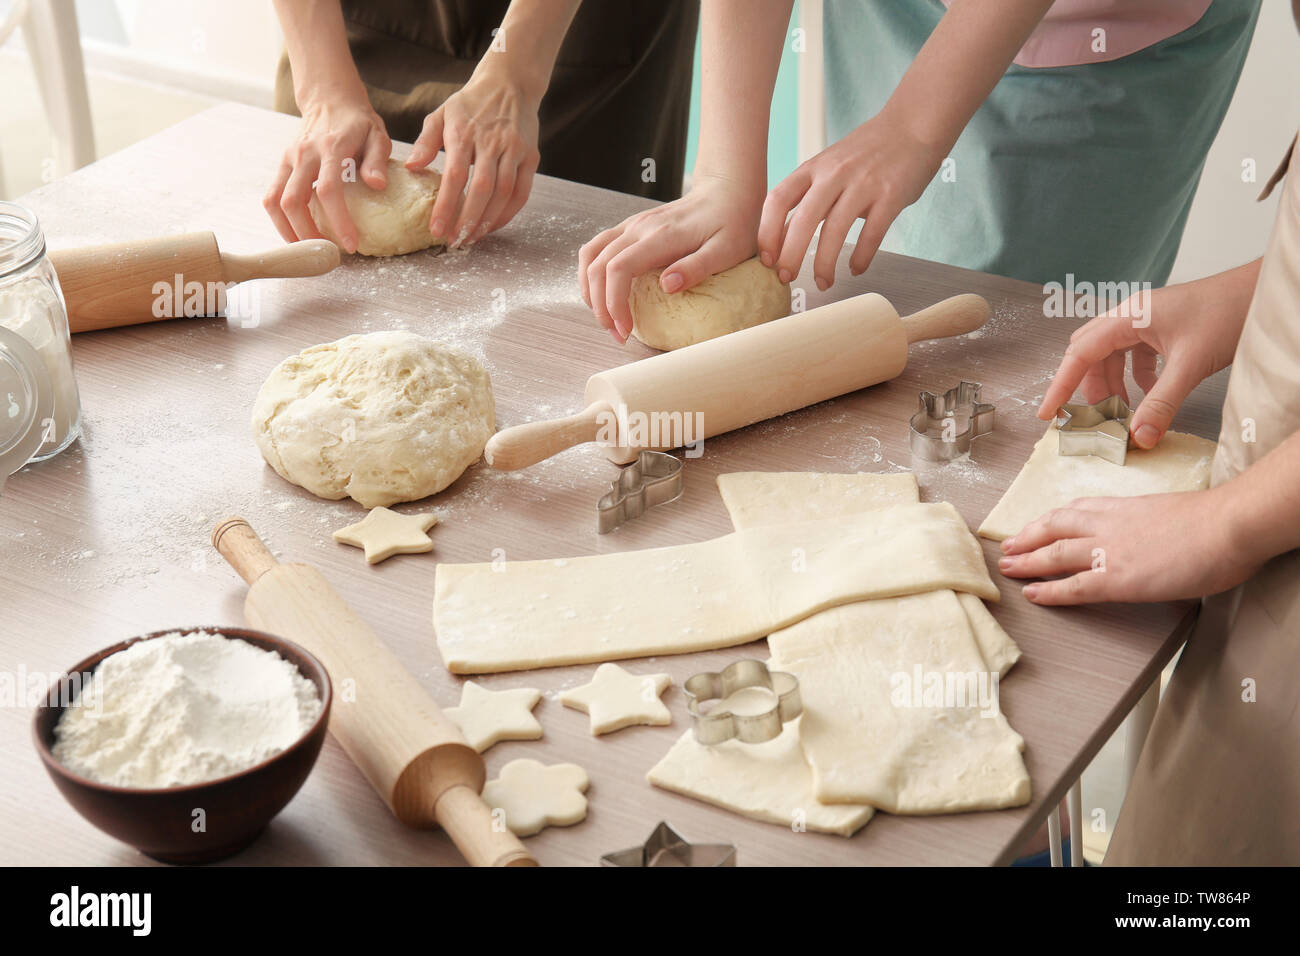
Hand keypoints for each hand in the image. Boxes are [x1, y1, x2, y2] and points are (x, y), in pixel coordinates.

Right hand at [264, 95, 391, 252]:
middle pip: (294, 201)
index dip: (338, 221)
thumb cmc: (358, 123)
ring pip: (275, 201)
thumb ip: (377, 161)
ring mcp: (289, 159)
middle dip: (307, 233)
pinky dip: (280, 219)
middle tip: (326, 253)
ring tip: (307, 248)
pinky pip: (272, 195)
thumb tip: (377, 186)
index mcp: (331, 149)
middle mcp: (304, 154)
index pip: (329, 190)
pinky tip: (296, 232)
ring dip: (287, 230)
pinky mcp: (282, 164)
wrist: (330, 100)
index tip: (350, 245)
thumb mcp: (377, 136)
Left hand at [407, 73, 540, 247]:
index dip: (447, 206)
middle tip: (455, 241)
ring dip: (488, 221)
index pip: (455, 177)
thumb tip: (411, 168)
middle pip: (482, 190)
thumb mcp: (441, 114)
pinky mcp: (531, 157)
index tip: (437, 230)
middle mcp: (492, 143)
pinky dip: (509, 213)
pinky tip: (494, 225)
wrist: (510, 84)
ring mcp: (515, 150)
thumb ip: (426, 142)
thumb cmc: (470, 104)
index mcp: (465, 134)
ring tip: (472, 237)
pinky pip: (522, 192)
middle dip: (468, 220)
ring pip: (503, 194)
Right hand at [578, 174, 764, 340]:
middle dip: (600, 305)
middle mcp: (639, 227)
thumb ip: (696, 267)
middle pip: (598, 266)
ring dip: (589, 290)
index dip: (614, 302)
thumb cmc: (731, 224)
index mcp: (661, 235)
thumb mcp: (726, 250)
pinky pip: (597, 248)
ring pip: (590, 256)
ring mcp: (631, 225)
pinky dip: (592, 273)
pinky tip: (601, 293)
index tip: (626, 329)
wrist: (725, 193)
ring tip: (605, 317)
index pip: (619, 269)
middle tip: (617, 334)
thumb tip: (667, 286)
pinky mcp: (630, 227)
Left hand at [757, 114, 942, 290]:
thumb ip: (808, 199)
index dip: (767, 233)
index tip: (766, 259)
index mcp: (813, 168)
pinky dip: (861, 257)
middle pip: (803, 220)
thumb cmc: (865, 154)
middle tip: (786, 279)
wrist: (911, 126)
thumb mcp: (828, 168)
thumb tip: (782, 239)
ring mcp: (863, 184)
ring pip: (835, 230)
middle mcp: (834, 174)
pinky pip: (872, 233)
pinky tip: (856, 269)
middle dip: (791, 255)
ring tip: (823, 282)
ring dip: (825, 263)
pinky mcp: (891, 195)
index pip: (777, 200)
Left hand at [998, 489, 1257, 604]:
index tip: (1037, 525)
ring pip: (1054, 554)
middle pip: (1054, 528)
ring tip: (1007, 568)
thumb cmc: (1214, 520)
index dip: (1051, 520)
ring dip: (1026, 561)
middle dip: (1027, 538)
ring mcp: (1108, 551)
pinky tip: (1032, 594)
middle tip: (1008, 547)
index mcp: (1122, 507)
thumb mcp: (1171, 513)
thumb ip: (1153, 524)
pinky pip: (1072, 587)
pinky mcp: (1116, 579)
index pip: (1076, 510)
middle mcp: (1107, 525)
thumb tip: (1157, 537)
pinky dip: (1048, 591)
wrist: (1227, 525)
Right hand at [1037, 268, 1255, 448]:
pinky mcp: (1161, 328)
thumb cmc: (1228, 313)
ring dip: (1113, 385)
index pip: (1079, 353)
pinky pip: (1133, 355)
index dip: (1060, 385)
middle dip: (1087, 387)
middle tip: (1092, 417)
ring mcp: (1145, 320)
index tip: (1048, 413)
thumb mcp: (1191, 364)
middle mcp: (1130, 316)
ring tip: (1123, 412)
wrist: (1261, 292)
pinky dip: (1135, 378)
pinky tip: (1150, 393)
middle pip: (1089, 353)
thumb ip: (1162, 403)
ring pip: (1111, 356)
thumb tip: (1139, 438)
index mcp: (1128, 317)